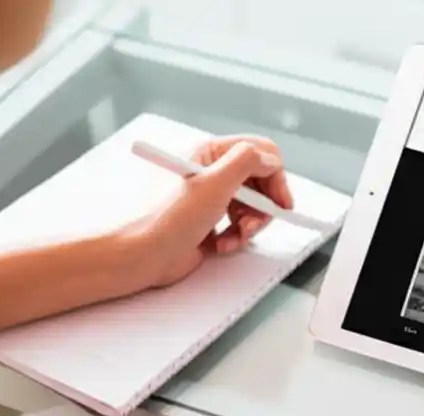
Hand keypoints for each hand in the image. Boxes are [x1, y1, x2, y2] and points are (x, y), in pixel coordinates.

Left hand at [118, 136, 293, 288]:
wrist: (143, 255)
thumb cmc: (168, 219)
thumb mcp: (214, 183)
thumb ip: (247, 161)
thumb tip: (271, 158)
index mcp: (211, 153)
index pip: (260, 153)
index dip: (275, 177)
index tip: (280, 203)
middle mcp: (212, 172)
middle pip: (260, 182)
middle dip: (262, 207)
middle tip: (254, 224)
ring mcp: (211, 198)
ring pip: (253, 207)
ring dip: (250, 226)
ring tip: (236, 237)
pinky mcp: (210, 221)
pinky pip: (239, 227)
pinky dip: (236, 238)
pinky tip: (221, 245)